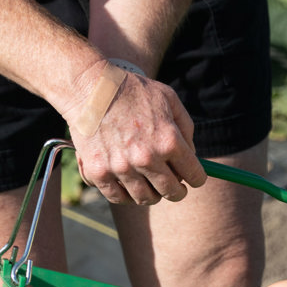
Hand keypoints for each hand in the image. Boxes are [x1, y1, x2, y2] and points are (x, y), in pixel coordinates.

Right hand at [69, 69, 205, 204]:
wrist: (90, 87)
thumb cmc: (133, 90)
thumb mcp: (169, 100)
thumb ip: (185, 128)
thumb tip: (191, 155)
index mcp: (169, 141)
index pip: (194, 176)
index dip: (197, 179)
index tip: (193, 179)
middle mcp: (147, 158)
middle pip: (172, 192)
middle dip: (178, 191)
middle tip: (175, 187)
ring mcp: (121, 168)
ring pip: (145, 198)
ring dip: (152, 194)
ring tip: (151, 185)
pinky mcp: (98, 172)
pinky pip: (117, 197)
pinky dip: (125, 195)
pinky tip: (128, 185)